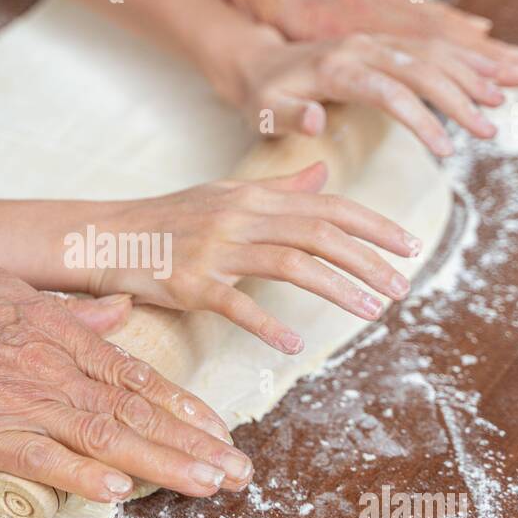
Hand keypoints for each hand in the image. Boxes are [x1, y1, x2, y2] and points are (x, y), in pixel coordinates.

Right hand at [0, 166, 252, 504]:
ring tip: (207, 484)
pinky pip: (37, 459)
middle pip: (134, 411)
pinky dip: (80, 476)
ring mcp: (12, 400)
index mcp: (57, 331)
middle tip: (240, 471)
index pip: (135, 375)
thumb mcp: (11, 290)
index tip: (220, 429)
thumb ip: (70, 310)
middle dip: (193, 444)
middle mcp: (46, 365)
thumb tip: (119, 313)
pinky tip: (118, 493)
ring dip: (160, 464)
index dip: (182, 406)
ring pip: (100, 436)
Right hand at [79, 162, 418, 352]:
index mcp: (253, 196)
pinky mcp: (190, 283)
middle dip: (367, 260)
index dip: (373, 225)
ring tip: (371, 311)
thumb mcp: (226, 195)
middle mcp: (240, 217)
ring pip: (290, 264)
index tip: (409, 247)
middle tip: (402, 287)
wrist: (107, 236)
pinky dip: (267, 323)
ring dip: (338, 288)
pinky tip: (295, 342)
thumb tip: (325, 174)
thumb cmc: (170, 219)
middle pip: (318, 234)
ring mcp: (215, 249)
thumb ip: (279, 188)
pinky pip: (236, 304)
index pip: (327, 206)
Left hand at [211, 24, 517, 155]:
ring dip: (470, 73)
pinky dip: (464, 58)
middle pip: (422, 68)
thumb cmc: (261, 96)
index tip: (447, 151)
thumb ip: (290, 117)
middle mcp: (361, 47)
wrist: (257, 62)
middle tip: (489, 131)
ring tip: (502, 100)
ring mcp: (375, 40)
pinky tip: (490, 72)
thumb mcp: (263, 112)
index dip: (422, 120)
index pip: (390, 92)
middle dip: (459, 98)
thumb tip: (319, 120)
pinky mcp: (384, 41)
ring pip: (433, 50)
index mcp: (336, 68)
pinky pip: (431, 45)